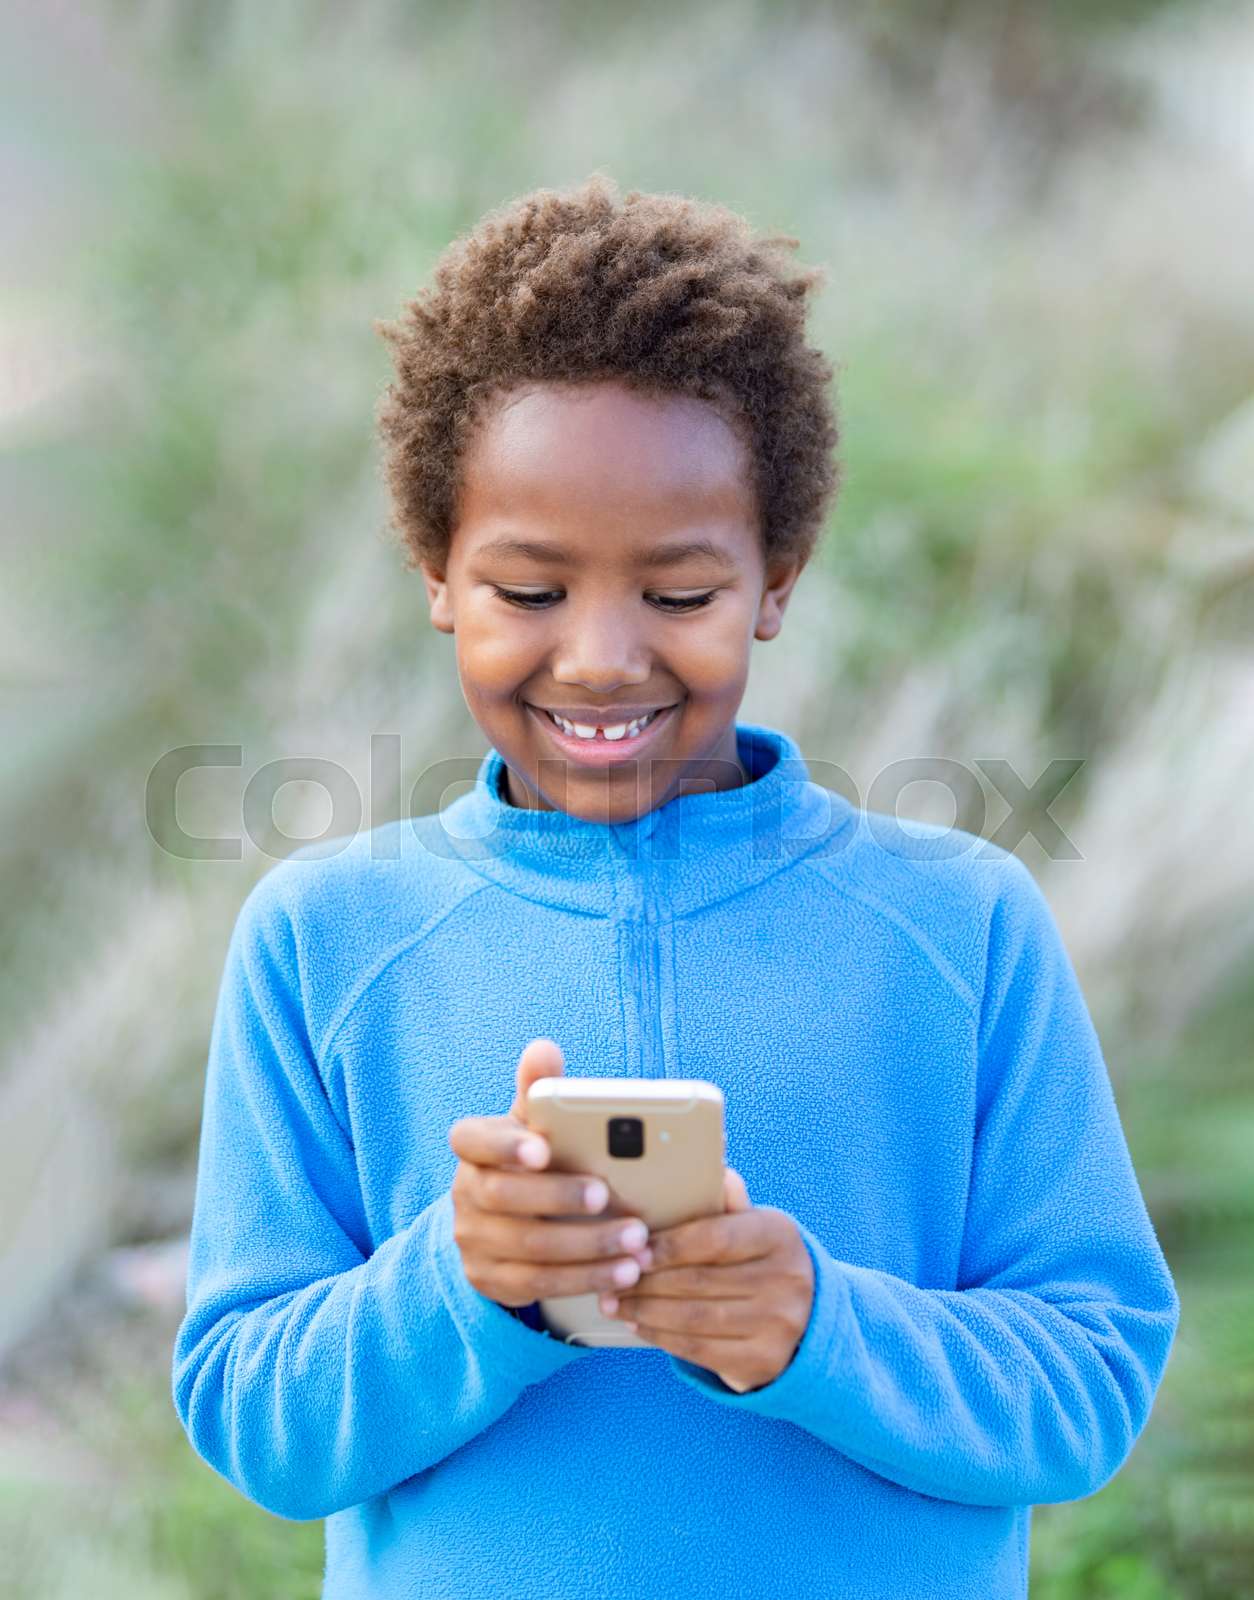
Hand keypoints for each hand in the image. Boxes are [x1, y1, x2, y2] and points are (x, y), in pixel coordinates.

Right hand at [447, 1038, 653, 1312]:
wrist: (506, 1220)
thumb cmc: (534, 1157)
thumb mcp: (534, 1123)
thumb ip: (540, 1091)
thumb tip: (543, 1049)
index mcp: (474, 1148)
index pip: (472, 1140)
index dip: (504, 1145)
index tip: (543, 1149)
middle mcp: (465, 1194)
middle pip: (504, 1198)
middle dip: (559, 1197)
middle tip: (608, 1195)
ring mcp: (473, 1241)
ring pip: (529, 1247)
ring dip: (587, 1246)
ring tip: (636, 1242)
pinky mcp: (491, 1280)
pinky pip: (538, 1285)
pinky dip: (585, 1279)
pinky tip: (623, 1273)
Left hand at [597, 1167, 814, 1392]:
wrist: (805, 1321)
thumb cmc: (761, 1262)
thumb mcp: (753, 1227)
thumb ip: (728, 1204)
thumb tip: (717, 1171)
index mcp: (779, 1235)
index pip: (715, 1239)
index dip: (669, 1245)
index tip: (632, 1248)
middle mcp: (785, 1279)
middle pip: (698, 1280)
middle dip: (646, 1280)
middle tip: (610, 1277)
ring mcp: (778, 1324)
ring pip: (694, 1317)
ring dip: (645, 1310)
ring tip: (614, 1303)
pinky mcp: (763, 1361)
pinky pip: (699, 1349)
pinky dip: (661, 1337)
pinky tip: (638, 1325)